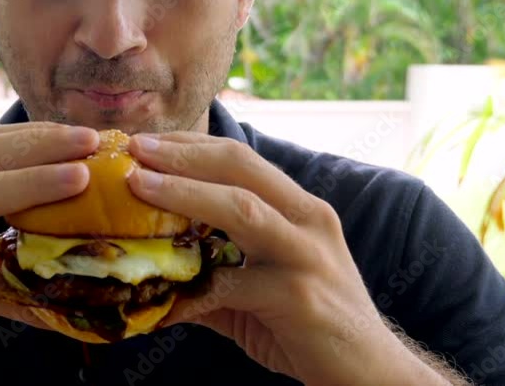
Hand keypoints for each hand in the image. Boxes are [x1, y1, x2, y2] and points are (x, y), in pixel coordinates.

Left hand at [125, 132, 432, 385]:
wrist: (370, 373)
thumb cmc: (311, 324)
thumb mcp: (262, 285)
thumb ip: (212, 273)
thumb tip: (151, 274)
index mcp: (299, 207)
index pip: (240, 157)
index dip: (190, 145)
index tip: (146, 142)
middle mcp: (308, 219)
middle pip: (240, 166)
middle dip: (182, 153)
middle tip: (134, 148)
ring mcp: (307, 254)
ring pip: (241, 207)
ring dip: (184, 191)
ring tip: (139, 183)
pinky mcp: (300, 296)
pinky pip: (234, 285)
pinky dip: (192, 291)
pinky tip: (161, 302)